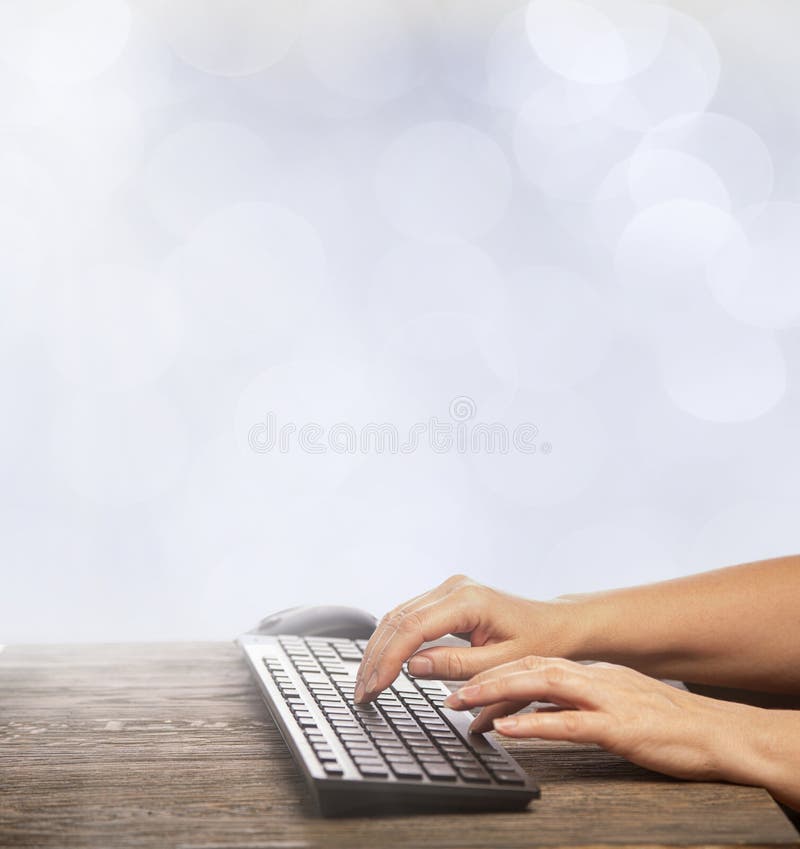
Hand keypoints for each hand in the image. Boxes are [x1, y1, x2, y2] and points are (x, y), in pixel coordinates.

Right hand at [354, 574, 573, 702]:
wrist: (558, 624)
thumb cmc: (539, 642)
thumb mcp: (502, 663)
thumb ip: (456, 666)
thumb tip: (412, 667)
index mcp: (468, 600)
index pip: (413, 628)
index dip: (389, 659)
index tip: (375, 687)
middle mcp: (453, 587)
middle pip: (399, 619)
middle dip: (377, 657)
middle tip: (363, 692)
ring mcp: (448, 589)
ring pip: (399, 615)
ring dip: (380, 648)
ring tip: (367, 682)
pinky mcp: (447, 597)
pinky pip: (410, 615)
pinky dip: (393, 639)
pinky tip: (383, 662)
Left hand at [446, 655, 761, 784]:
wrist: (717, 733)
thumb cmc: (664, 722)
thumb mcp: (612, 703)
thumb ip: (574, 702)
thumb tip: (532, 711)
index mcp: (589, 672)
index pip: (532, 664)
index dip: (495, 671)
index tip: (464, 683)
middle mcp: (592, 678)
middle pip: (528, 668)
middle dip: (485, 677)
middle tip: (448, 692)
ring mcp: (605, 699)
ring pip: (542, 686)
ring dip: (499, 693)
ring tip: (465, 703)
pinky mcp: (619, 727)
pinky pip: (569, 723)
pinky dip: (535, 724)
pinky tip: (508, 730)